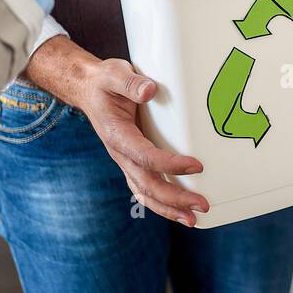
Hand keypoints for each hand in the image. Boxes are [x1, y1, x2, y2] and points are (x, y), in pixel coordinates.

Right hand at [26, 37, 208, 225]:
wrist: (89, 90)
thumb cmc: (105, 82)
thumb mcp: (114, 73)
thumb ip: (130, 82)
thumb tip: (149, 90)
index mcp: (117, 134)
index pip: (144, 155)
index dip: (169, 164)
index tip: (196, 166)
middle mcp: (120, 154)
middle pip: (147, 184)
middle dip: (175, 198)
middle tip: (203, 205)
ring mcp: (125, 161)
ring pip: (145, 193)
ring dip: (169, 209)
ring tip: (194, 219)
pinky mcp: (132, 162)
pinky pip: (145, 189)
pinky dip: (162, 204)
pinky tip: (180, 211)